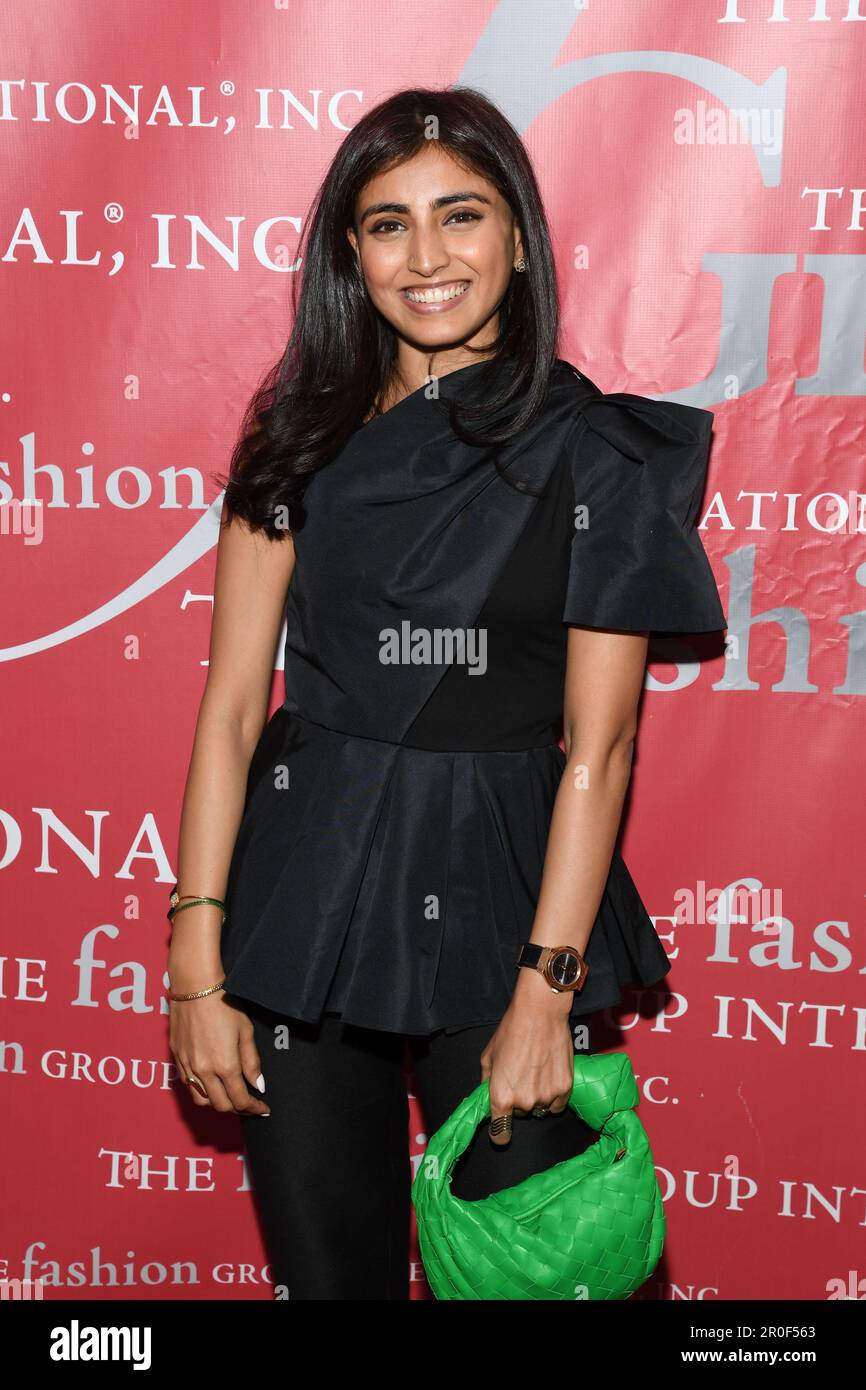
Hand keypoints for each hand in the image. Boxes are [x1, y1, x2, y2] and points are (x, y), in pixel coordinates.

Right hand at [169, 989, 270, 1116]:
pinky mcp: (176, 1058)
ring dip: (217, 1103)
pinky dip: (202, 1090)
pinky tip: (211, 1083)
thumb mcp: (245, 1031)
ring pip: (202, 1100)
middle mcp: (204, 1071)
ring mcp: (188, 1066)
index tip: (262, 1108)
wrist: (194, 987)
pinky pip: (188, 1085)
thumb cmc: (224, 1004)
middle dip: (238, 1108)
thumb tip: (258, 1085)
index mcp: (225, 1065)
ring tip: (229, 1096)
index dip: (253, 1108)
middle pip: (221, 1106)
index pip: (240, 1100)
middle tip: (248, 1103)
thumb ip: (251, 1062)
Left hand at [479, 969, 574, 1146]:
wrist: (540, 1013)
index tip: (501, 1131)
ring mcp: (546, 1097)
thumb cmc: (512, 1031)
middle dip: (519, 1100)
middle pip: (520, 1114)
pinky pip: (557, 1104)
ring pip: (540, 1109)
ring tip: (536, 1071)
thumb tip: (488, 1093)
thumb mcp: (488, 1056)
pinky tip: (549, 1075)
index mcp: (501, 1096)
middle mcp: (524, 1102)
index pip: (500, 1133)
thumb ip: (486, 1081)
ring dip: (538, 1097)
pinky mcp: (565, 1090)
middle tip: (521, 1075)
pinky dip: (554, 1095)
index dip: (500, 1134)